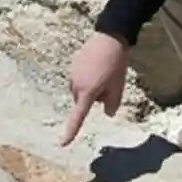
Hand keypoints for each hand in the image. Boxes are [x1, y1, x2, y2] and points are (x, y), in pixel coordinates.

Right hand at [59, 31, 129, 146]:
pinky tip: (99, 65)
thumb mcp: (119, 86)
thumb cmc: (116, 63)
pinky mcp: (73, 64)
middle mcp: (75, 84)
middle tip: (110, 83)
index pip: (78, 116)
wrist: (110, 37)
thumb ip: (113, 103)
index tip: (63, 144)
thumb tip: (108, 113)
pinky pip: (80, 78)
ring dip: (91, 87)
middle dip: (94, 98)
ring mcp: (73, 73)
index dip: (71, 131)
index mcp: (87, 92)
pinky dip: (88, 77)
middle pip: (83, 101)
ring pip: (81, 89)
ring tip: (106, 72)